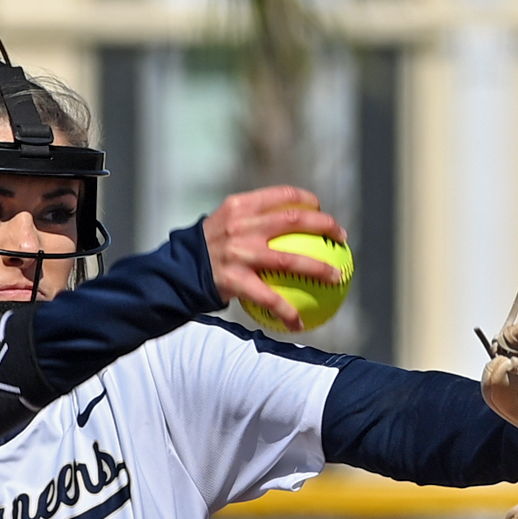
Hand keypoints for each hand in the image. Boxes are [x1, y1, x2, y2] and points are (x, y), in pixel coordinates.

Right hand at [201, 186, 348, 331]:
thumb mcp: (222, 224)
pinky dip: (286, 311)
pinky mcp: (233, 280)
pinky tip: (299, 323)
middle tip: (341, 236)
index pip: (281, 195)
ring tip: (337, 278)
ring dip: (319, 269)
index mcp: (239, 206)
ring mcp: (238, 253)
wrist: (176, 273)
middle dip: (324, 225)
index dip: (306, 199)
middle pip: (293, 220)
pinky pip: (268, 298)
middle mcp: (240, 226)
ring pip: (289, 260)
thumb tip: (287, 222)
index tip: (320, 208)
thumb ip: (249, 219)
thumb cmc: (205, 249)